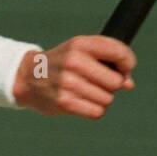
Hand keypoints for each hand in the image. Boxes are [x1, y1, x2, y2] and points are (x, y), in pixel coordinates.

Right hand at [12, 36, 135, 118]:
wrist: (27, 77)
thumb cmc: (61, 63)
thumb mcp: (80, 50)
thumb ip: (107, 60)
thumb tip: (129, 84)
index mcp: (80, 44)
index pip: (118, 52)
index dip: (128, 63)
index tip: (124, 69)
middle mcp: (73, 61)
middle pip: (115, 81)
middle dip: (112, 84)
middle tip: (98, 82)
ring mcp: (68, 83)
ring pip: (107, 98)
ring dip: (101, 98)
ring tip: (85, 91)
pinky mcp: (64, 102)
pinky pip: (97, 111)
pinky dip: (94, 109)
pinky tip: (83, 102)